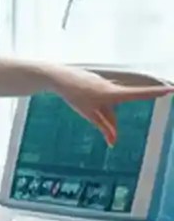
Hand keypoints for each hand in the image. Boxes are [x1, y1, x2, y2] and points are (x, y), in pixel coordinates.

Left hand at [49, 67, 173, 144]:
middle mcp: (113, 86)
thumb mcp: (90, 115)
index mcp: (113, 93)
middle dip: (122, 107)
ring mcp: (106, 82)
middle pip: (125, 100)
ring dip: (104, 108)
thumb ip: (104, 128)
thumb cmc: (75, 96)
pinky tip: (86, 99)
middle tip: (150, 97)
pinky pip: (105, 95)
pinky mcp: (99, 81)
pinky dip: (100, 103)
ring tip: (85, 102)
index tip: (172, 89)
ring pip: (112, 100)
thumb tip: (114, 143)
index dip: (156, 92)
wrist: (59, 78)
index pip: (139, 94)